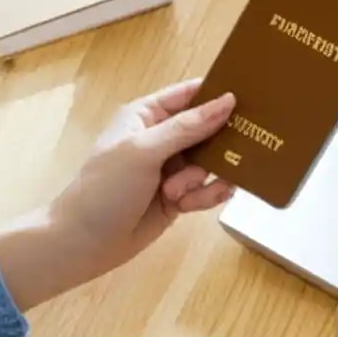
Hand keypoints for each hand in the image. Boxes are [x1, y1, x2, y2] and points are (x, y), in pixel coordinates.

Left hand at [0, 79, 237, 310]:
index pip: (191, 94)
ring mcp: (173, 168)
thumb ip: (188, 127)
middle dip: (218, 146)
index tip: (253, 98)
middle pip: (211, 129)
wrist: (84, 243)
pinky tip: (189, 205)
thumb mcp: (144, 150)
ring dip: (203, 178)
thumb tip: (229, 100)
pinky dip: (204, 196)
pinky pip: (209, 188)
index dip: (219, 94)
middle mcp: (163, 138)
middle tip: (233, 154)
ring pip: (214, 163)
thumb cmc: (106, 188)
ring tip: (180, 193)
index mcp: (148, 115)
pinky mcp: (181, 196)